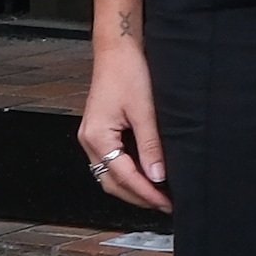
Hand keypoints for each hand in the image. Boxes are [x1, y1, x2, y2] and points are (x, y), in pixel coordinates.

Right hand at [80, 42, 167, 216]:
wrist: (118, 50)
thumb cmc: (129, 72)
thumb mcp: (145, 111)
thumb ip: (151, 146)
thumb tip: (157, 176)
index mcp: (96, 137)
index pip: (123, 176)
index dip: (145, 193)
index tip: (166, 203)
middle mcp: (89, 141)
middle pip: (112, 182)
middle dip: (138, 196)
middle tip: (165, 205)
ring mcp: (92, 137)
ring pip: (110, 175)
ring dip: (132, 187)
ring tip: (158, 194)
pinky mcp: (100, 132)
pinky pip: (111, 162)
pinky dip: (128, 173)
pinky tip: (146, 175)